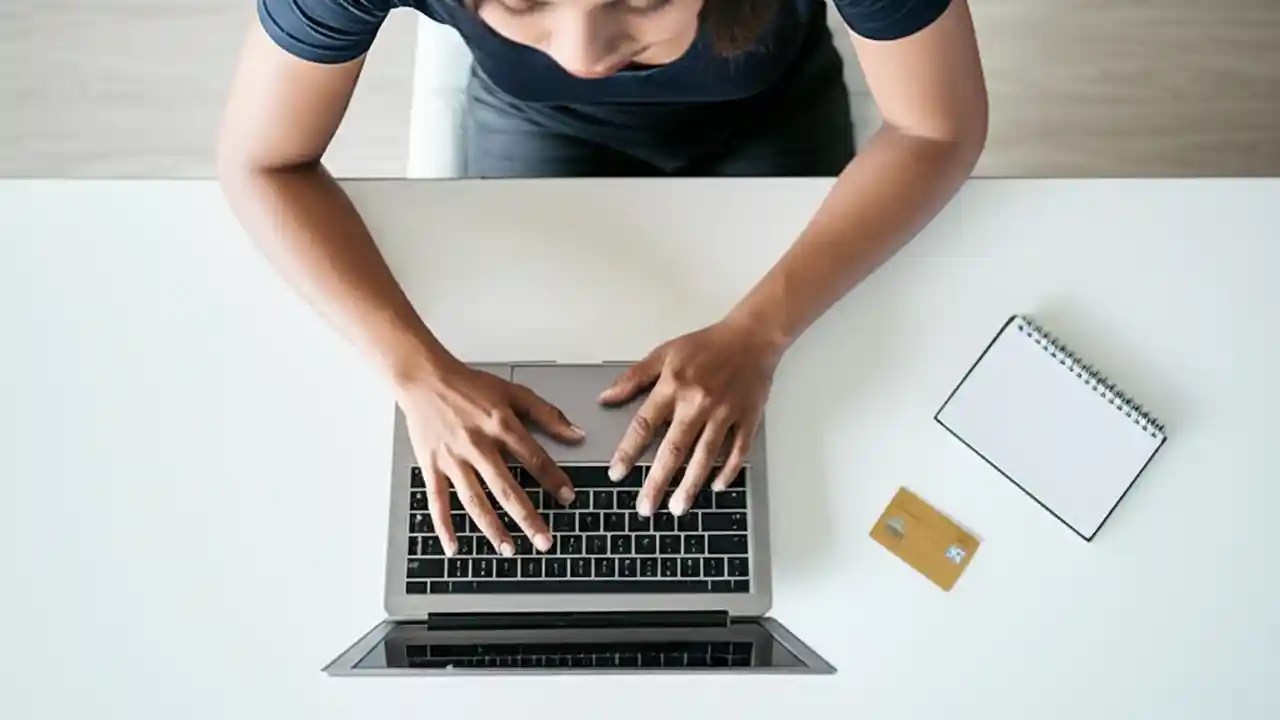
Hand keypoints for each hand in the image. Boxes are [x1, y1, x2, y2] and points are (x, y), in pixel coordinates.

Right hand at [398, 361, 583, 556]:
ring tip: (509, 549)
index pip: (535, 459)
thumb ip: (548, 414)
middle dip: (527, 517)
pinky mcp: (431, 466)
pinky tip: (455, 546)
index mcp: (501, 425)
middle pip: (506, 488)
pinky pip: (438, 501)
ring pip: (474, 500)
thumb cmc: (469, 385)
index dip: (554, 480)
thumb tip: (577, 433)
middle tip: (544, 540)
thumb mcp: (513, 392)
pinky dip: (444, 526)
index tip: (569, 498)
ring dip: (492, 527)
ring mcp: (453, 459)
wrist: (425, 378)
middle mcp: (477, 445)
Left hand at [599, 320, 782, 516]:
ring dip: (691, 485)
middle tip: (645, 508)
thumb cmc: (707, 345)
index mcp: (674, 386)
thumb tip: (605, 398)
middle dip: (658, 482)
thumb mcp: (664, 354)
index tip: (617, 474)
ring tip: (678, 508)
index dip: (628, 452)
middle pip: (674, 450)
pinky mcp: (748, 418)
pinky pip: (737, 450)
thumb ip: (633, 378)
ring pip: (705, 456)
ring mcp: (725, 412)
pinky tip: (716, 487)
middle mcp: (698, 402)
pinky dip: (727, 470)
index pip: (645, 425)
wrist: (752, 336)